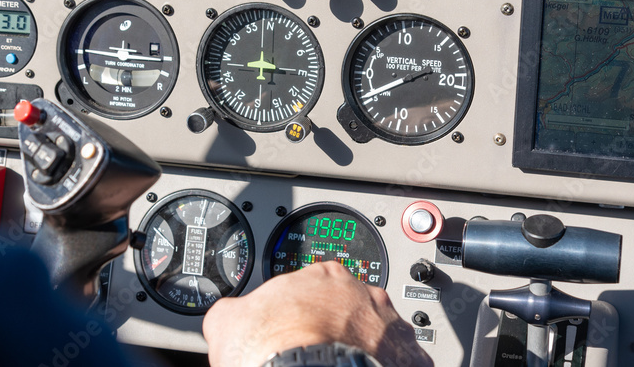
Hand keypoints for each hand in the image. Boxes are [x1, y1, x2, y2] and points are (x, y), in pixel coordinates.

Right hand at [203, 261, 431, 366]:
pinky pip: (406, 360)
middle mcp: (363, 294)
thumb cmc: (270, 349)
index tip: (294, 322)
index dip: (302, 304)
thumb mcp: (229, 321)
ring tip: (344, 365)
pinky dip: (393, 366)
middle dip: (338, 321)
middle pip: (353, 302)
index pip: (316, 280)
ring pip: (382, 330)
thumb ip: (234, 310)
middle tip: (318, 347)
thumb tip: (226, 315)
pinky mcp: (408, 358)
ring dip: (368, 345)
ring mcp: (389, 325)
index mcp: (322, 275)